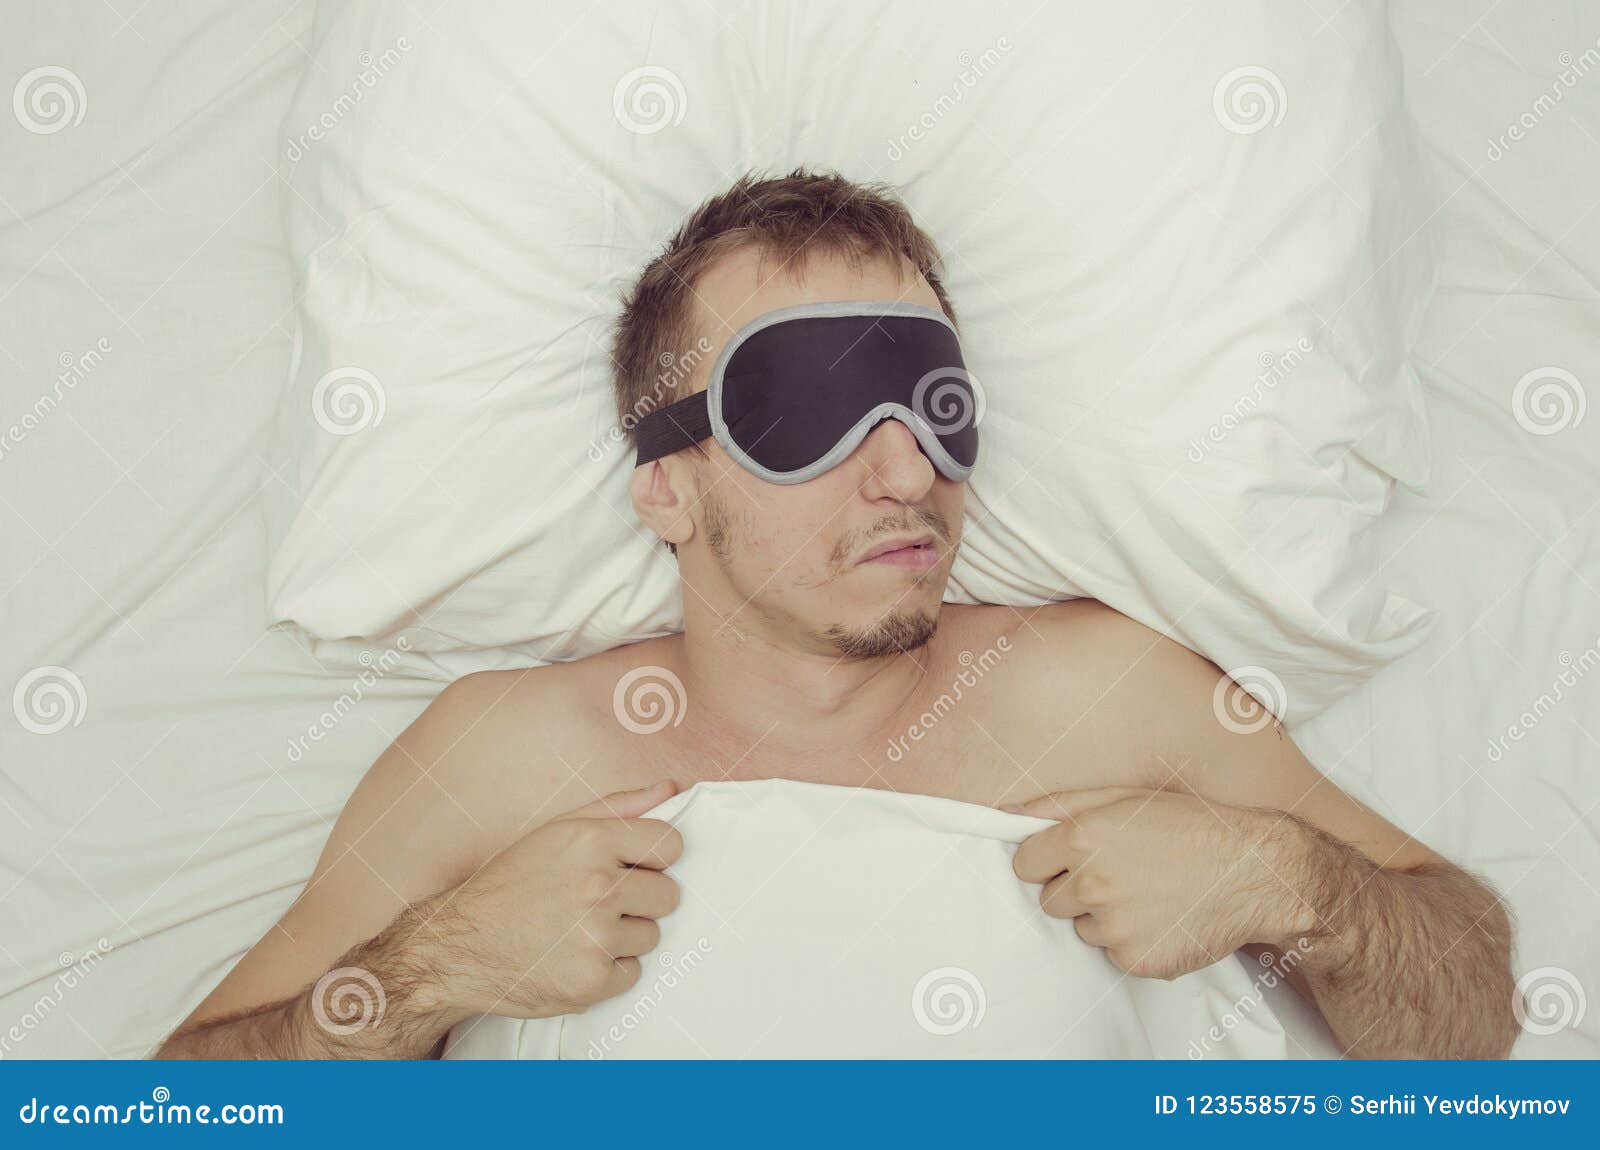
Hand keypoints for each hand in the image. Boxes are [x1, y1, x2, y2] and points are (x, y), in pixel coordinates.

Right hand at [429, 780, 683, 1020]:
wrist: (457, 948)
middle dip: (641, 901)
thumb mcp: (556, 831)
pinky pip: (632, 973)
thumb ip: (618, 807)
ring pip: (651, 936)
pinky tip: (572, 958)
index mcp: (591, 841)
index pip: (671, 845)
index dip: (656, 858)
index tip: (634, 867)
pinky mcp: (591, 982)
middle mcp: (598, 886)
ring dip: (623, 938)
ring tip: (578, 931)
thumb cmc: (509, 884)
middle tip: (598, 904)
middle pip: (668, 895)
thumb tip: (672, 789)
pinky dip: (607, 972)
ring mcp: (596, 937)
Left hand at [1009, 787, 1310, 979]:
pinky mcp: (1136, 959)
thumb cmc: (1190, 826)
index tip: (1070, 859)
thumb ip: (1060, 804)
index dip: (1047, 861)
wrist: (1254, 872)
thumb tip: (1007, 812)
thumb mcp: (1125, 798)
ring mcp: (1114, 926)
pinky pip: (1113, 953)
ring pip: (1082, 929)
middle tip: (1121, 874)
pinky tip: (1163, 917)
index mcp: (1082, 838)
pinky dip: (1132, 941)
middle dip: (1075, 890)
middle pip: (1049, 900)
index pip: (1024, 864)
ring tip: (1148, 893)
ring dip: (1104, 917)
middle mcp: (1092, 884)